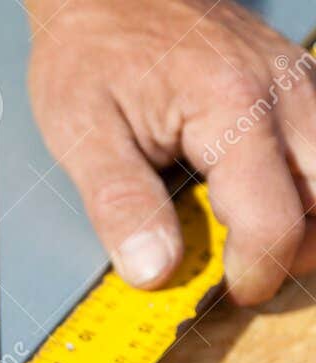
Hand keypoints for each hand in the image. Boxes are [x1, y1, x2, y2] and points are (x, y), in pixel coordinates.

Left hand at [27, 0, 315, 304]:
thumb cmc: (91, 54)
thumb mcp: (83, 133)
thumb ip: (120, 205)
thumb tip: (154, 272)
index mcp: (231, 108)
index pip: (276, 218)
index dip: (256, 271)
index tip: (228, 294)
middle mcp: (283, 92)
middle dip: (294, 248)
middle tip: (241, 270)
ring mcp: (298, 83)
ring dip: (307, 217)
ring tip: (251, 238)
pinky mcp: (296, 83)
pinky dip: (305, 182)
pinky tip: (261, 196)